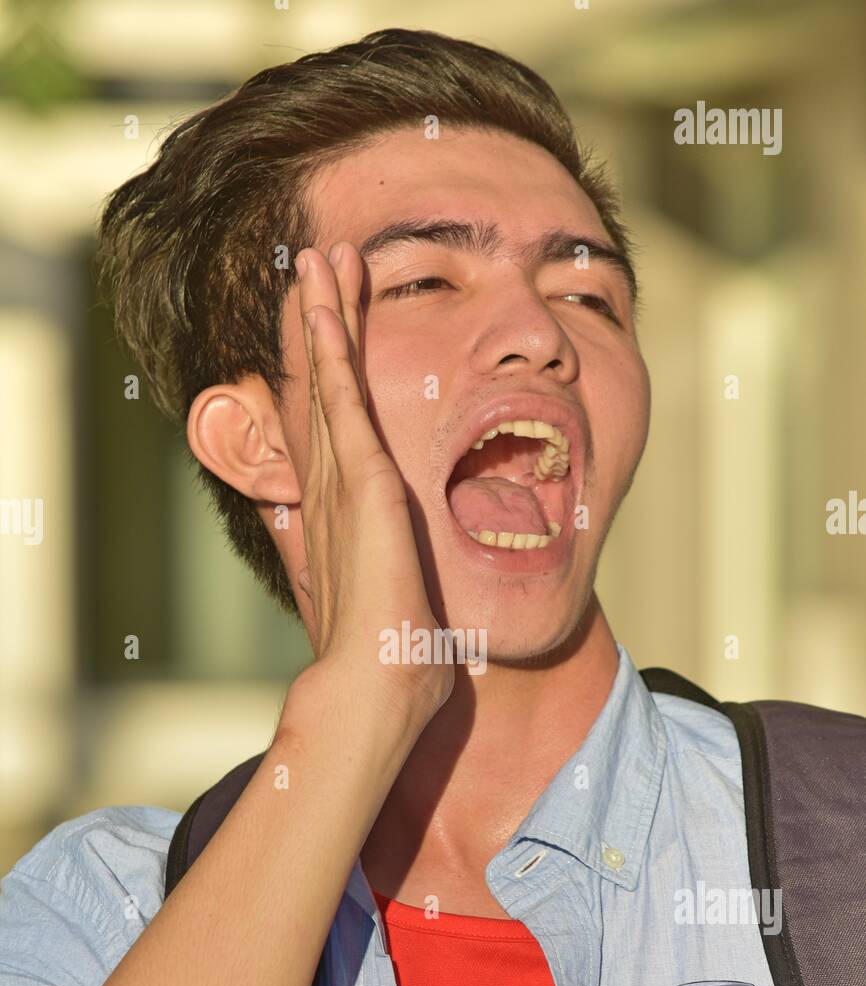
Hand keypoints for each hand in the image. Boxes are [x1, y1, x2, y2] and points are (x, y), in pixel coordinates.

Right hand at [288, 241, 453, 729]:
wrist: (380, 681)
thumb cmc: (398, 660)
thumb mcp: (410, 607)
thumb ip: (416, 588)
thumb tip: (437, 608)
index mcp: (347, 515)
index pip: (341, 429)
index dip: (333, 377)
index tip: (333, 337)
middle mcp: (333, 488)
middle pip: (324, 389)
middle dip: (319, 327)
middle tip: (316, 269)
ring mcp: (342, 480)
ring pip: (326, 378)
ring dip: (319, 317)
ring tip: (316, 259)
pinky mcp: (360, 478)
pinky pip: (340, 394)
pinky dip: (327, 344)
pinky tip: (323, 298)